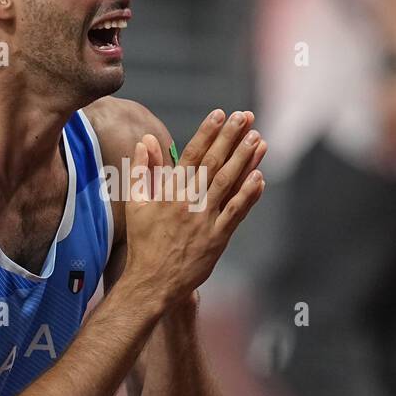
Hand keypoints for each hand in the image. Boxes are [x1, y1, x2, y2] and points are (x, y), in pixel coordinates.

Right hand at [123, 109, 266, 307]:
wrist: (152, 281)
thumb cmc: (143, 242)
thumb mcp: (136, 203)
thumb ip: (142, 170)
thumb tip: (145, 141)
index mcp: (169, 192)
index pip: (191, 155)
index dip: (207, 133)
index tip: (220, 114)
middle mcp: (188, 202)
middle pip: (213, 163)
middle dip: (231, 138)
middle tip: (246, 117)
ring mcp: (205, 219)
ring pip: (228, 183)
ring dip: (244, 160)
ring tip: (258, 139)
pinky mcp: (217, 238)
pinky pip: (236, 212)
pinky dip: (249, 194)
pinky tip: (260, 177)